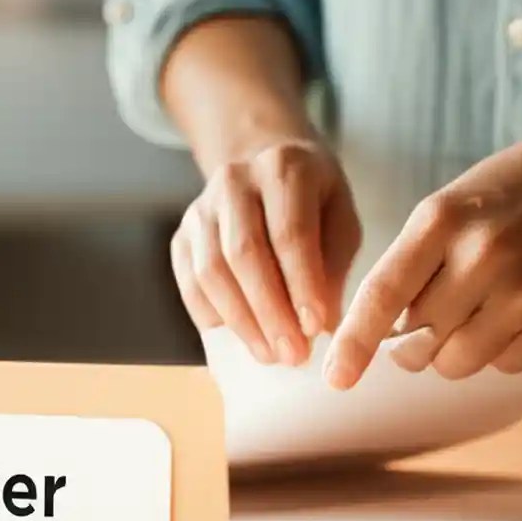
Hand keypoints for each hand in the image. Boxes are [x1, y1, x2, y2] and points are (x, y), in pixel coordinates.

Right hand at [171, 139, 361, 364]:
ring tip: (268, 354)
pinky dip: (213, 317)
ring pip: (210, 272)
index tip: (317, 328)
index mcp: (283, 168)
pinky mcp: (181, 235)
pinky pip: (189, 284)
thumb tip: (320, 325)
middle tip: (292, 354)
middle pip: (244, 253)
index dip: (302, 284)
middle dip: (269, 311)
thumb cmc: (313, 201)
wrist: (263, 166)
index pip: (289, 232)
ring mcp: (200, 209)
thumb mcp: (340, 220)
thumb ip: (333, 267)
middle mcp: (234, 182)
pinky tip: (239, 338)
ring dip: (240, 321)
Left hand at [326, 134, 521, 387]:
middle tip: (421, 324)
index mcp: (441, 220)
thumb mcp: (449, 208)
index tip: (336, 377)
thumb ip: (411, 262)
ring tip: (471, 313)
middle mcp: (483, 255)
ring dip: (450, 351)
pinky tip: (511, 313)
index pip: (383, 294)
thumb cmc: (513, 193)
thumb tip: (378, 332)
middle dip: (407, 343)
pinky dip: (497, 351)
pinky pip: (504, 364)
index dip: (355, 342)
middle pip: (416, 338)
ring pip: (456, 361)